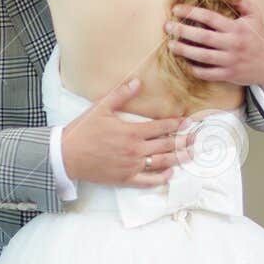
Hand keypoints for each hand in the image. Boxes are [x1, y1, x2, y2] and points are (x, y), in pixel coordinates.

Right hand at [59, 78, 189, 187]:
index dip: (177, 124)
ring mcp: (131, 166)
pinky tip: (170, 174)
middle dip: (184, 141)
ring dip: (179, 158)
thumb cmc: (82, 130)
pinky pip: (147, 181)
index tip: (188, 122)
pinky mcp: (124, 179)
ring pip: (161, 163)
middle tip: (197, 138)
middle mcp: (135, 150)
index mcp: (131, 131)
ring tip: (191, 155)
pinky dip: (161, 178)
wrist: (66, 155)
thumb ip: (121, 95)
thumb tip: (137, 82)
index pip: (161, 127)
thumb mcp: (100, 108)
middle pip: (167, 145)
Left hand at [167, 0, 263, 89]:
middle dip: (182, 30)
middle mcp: (232, 44)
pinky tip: (184, 62)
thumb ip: (241, 2)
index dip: (192, 12)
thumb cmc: (258, 37)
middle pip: (202, 37)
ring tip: (170, 44)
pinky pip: (207, 73)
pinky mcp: (228, 75)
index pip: (210, 18)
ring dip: (184, 50)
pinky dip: (194, 68)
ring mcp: (229, 61)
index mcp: (237, 28)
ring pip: (202, 56)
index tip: (177, 9)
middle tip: (167, 26)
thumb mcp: (254, 16)